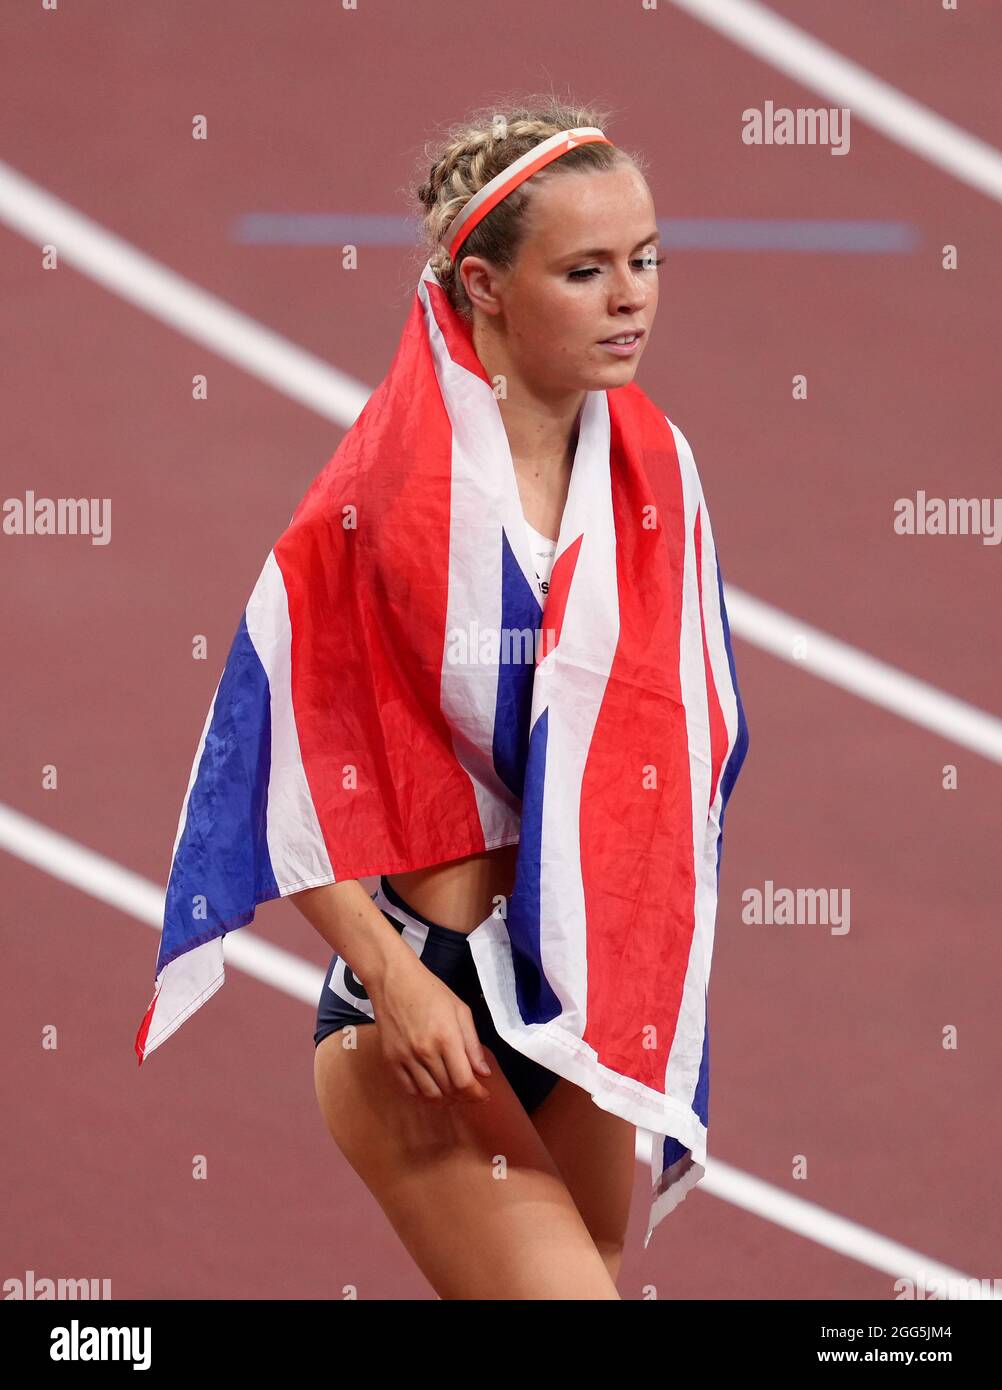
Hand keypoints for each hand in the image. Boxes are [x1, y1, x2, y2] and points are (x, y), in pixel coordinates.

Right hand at [368, 952, 493, 1103]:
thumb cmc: (430, 991)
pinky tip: (433, 1087)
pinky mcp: (391, 1060)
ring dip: (445, 1099)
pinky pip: (409, 1089)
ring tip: (454, 1093)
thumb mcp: (460, 1010)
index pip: (464, 1081)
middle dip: (464, 1096)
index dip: (476, 1094)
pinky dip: (424, 1094)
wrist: (394, 980)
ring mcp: (406, 1057)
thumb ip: (473, 1044)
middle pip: (448, 1090)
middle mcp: (426, 1051)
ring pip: (429, 1094)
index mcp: (447, 1037)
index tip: (483, 1094)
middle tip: (471, 1092)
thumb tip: (483, 1073)